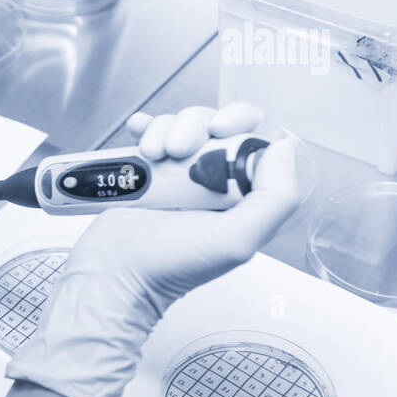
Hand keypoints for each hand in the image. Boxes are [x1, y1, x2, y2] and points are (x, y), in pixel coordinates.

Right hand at [6, 104, 303, 396]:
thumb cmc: (171, 267)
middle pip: (217, 127)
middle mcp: (215, 184)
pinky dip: (146, 127)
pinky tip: (138, 133)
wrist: (113, 274)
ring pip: (183, 126)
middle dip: (196, 126)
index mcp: (244, 197)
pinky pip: (152, 134)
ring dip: (166, 128)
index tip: (219, 130)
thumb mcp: (236, 241)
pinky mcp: (147, 173)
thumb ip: (274, 198)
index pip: (257, 141)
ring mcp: (179, 176)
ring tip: (152, 155)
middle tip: (178, 149)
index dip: (242, 123)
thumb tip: (283, 149)